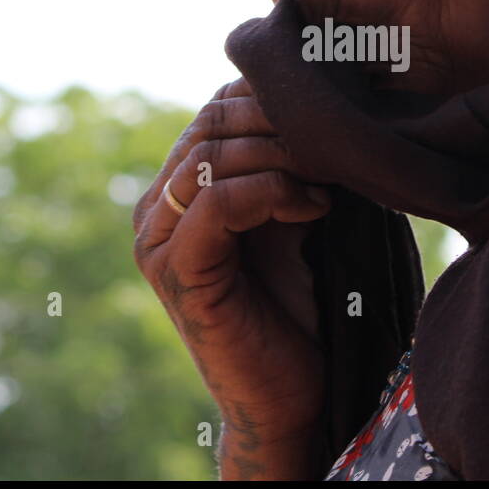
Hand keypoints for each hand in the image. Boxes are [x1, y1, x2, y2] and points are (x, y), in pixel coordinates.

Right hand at [132, 77, 330, 472]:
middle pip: (210, 121)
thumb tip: (320, 98)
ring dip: (281, 154)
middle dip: (278, 119)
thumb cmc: (300, 304)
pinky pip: (218, 201)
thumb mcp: (292, 215)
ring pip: (212, 155)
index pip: (214, 108)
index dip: (271, 95)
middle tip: (333, 138)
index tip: (330, 111)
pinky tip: (313, 208)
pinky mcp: (177, 271)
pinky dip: (273, 191)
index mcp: (177, 188)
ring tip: (329, 175)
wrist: (292, 392)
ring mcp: (157, 241)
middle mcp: (154, 209)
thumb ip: (285, 163)